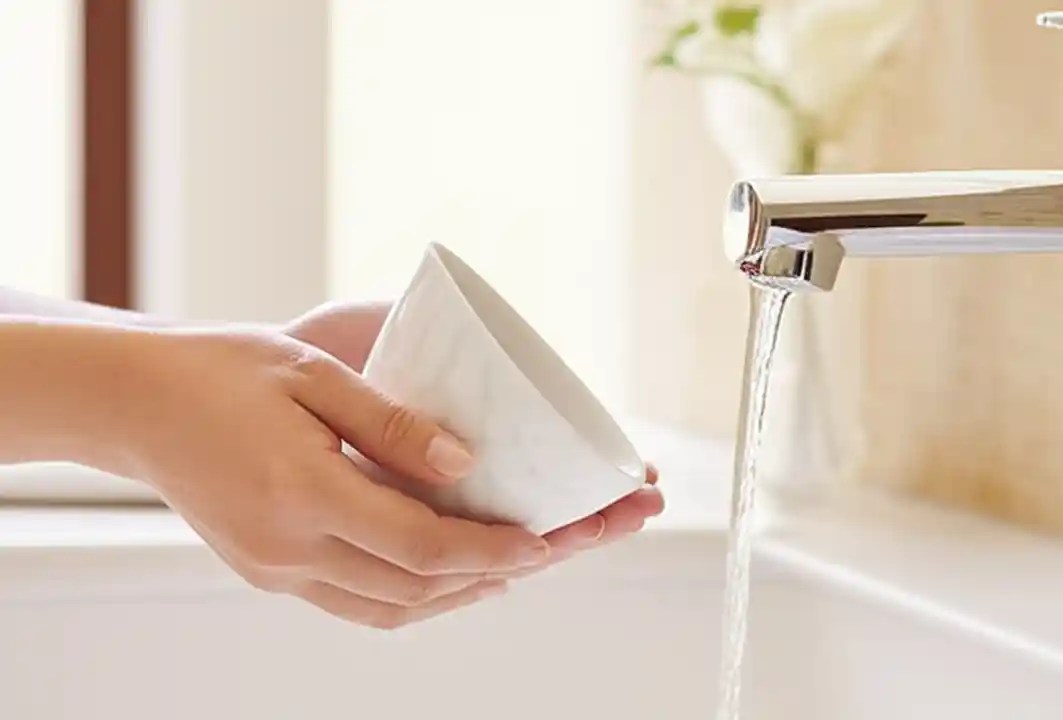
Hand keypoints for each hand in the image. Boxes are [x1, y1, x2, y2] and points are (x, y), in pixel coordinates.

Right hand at [120, 327, 551, 628]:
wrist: (134, 402)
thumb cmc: (222, 370)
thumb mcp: (313, 372)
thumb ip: (393, 424)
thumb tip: (465, 466)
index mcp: (304, 493)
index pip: (421, 544)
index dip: (491, 549)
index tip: (543, 543)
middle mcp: (288, 547)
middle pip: (414, 586)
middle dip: (489, 574)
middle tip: (546, 553)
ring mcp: (274, 569)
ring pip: (386, 608)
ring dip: (452, 595)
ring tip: (506, 570)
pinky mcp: (266, 571)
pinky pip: (353, 603)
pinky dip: (407, 595)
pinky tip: (439, 573)